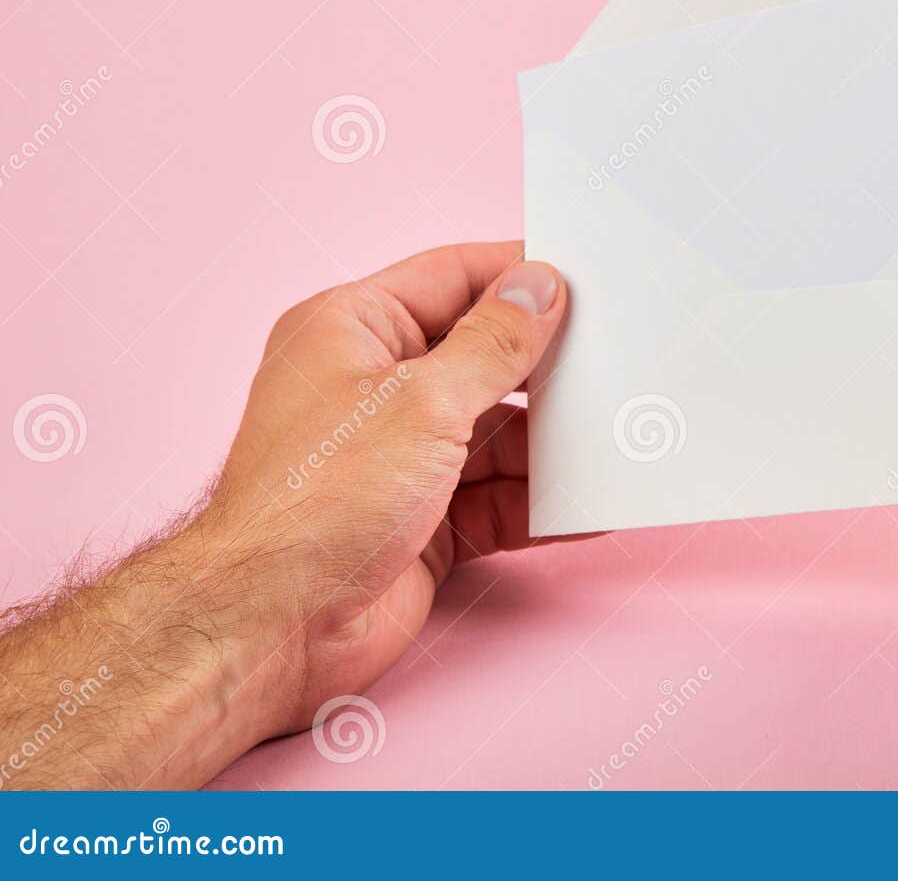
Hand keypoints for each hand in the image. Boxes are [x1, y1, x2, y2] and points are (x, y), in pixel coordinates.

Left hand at [202, 242, 576, 733]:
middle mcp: (375, 387)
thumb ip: (493, 343)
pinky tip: (588, 504)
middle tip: (616, 358)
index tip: (585, 279)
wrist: (273, 628)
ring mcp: (401, 457)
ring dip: (552, 443)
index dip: (519, 276)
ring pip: (499, 433)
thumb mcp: (422, 401)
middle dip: (546, 368)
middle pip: (483, 358)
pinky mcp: (425, 520)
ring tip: (614, 437)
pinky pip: (499, 498)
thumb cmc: (317, 500)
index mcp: (353, 330)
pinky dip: (541, 502)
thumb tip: (539, 287)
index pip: (451, 277)